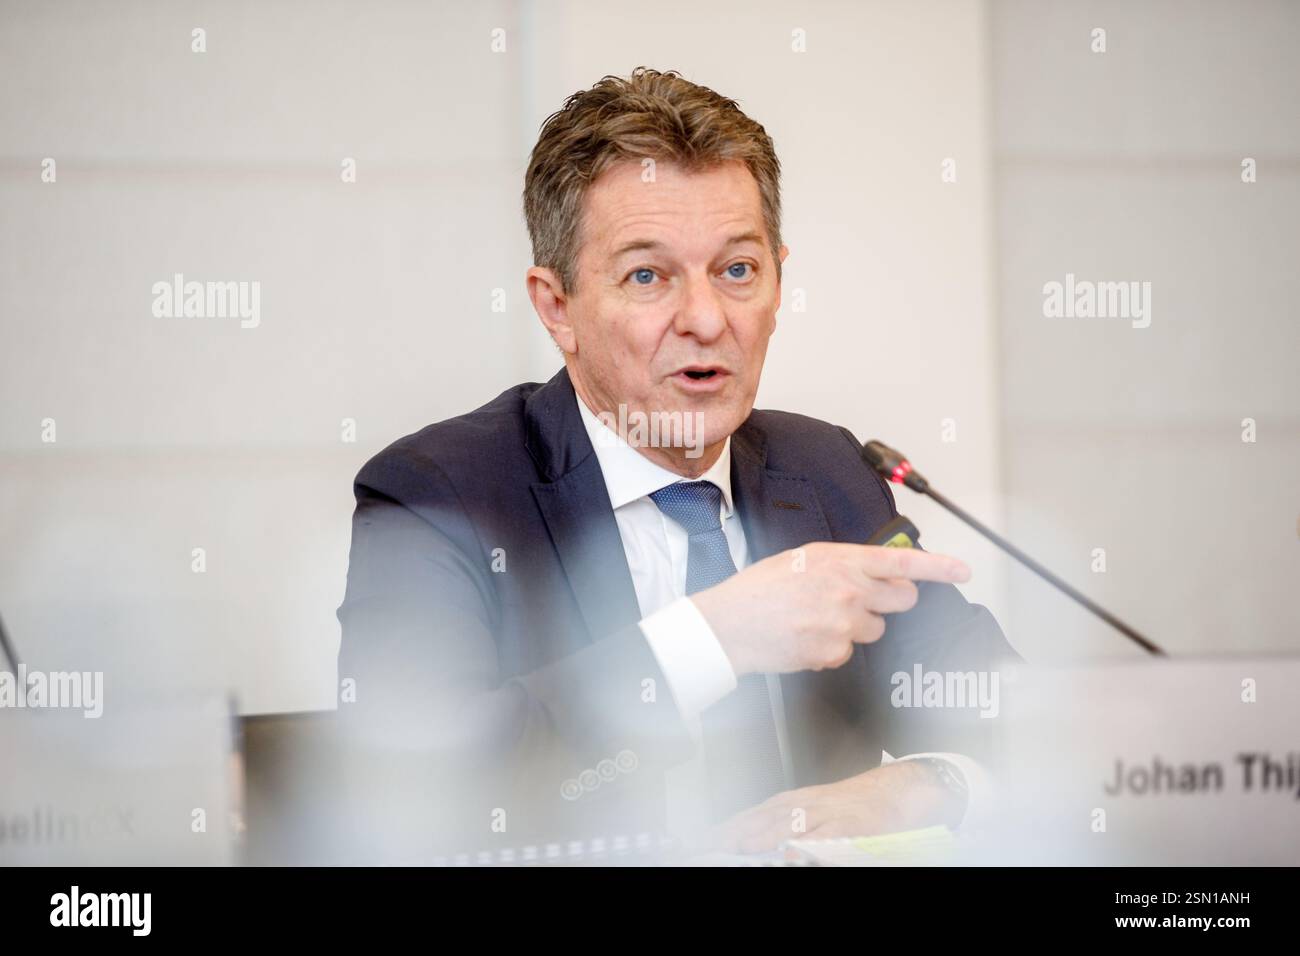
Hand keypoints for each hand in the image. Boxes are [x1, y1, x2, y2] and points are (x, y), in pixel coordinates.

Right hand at [690, 541, 969, 676]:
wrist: (731, 623)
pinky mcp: (834, 654)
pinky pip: (849, 652)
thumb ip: (843, 564)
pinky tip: (807, 637)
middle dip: (892, 601)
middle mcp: (849, 591)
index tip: (962, 570)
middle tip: (864, 600)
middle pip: (902, 600)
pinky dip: (833, 647)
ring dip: (857, 626)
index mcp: (842, 561)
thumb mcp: (804, 559)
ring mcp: (844, 625)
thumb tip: (873, 572)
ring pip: (875, 629)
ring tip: (819, 619)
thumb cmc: (761, 588)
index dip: (938, 567)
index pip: (902, 563)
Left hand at [706, 760, 961, 854]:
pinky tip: (794, 853)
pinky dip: (810, 844)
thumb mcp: (807, 809)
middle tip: (714, 846)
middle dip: (738, 833)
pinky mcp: (851, 826)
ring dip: (764, 836)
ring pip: (791, 824)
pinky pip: (828, 837)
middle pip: (764, 819)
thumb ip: (777, 822)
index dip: (726, 828)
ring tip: (743, 848)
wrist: (892, 791)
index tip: (703, 841)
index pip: (751, 815)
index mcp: (791, 802)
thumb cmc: (847, 804)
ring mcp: (828, 814)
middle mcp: (805, 805)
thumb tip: (740, 838)